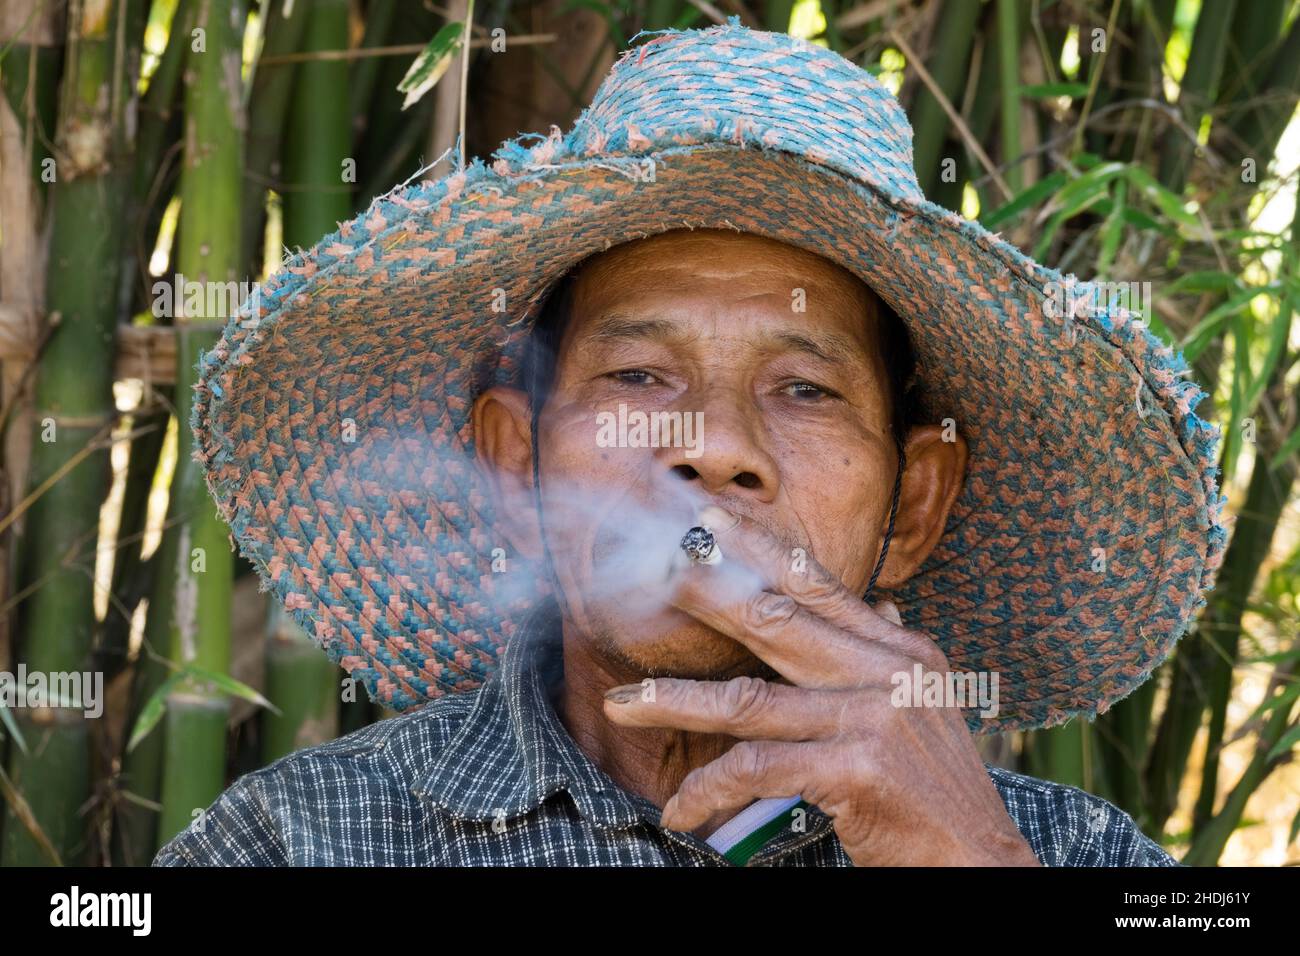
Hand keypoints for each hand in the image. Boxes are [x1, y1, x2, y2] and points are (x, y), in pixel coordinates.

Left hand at [602, 506, 1040, 865]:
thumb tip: (881, 602)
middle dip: (706, 594)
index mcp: (900, 650)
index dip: (760, 549)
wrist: (979, 861)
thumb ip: (887, 657)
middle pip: (777, 618)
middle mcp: (888, 671)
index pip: (818, 586)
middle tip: (651, 575)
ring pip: (748, 699)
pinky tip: (682, 810)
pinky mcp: (856, 768)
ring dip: (674, 702)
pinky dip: (710, 790)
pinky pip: (756, 769)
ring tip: (622, 707)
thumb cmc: (935, 790)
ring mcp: (874, 717)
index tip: (710, 521)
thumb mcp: (924, 706)